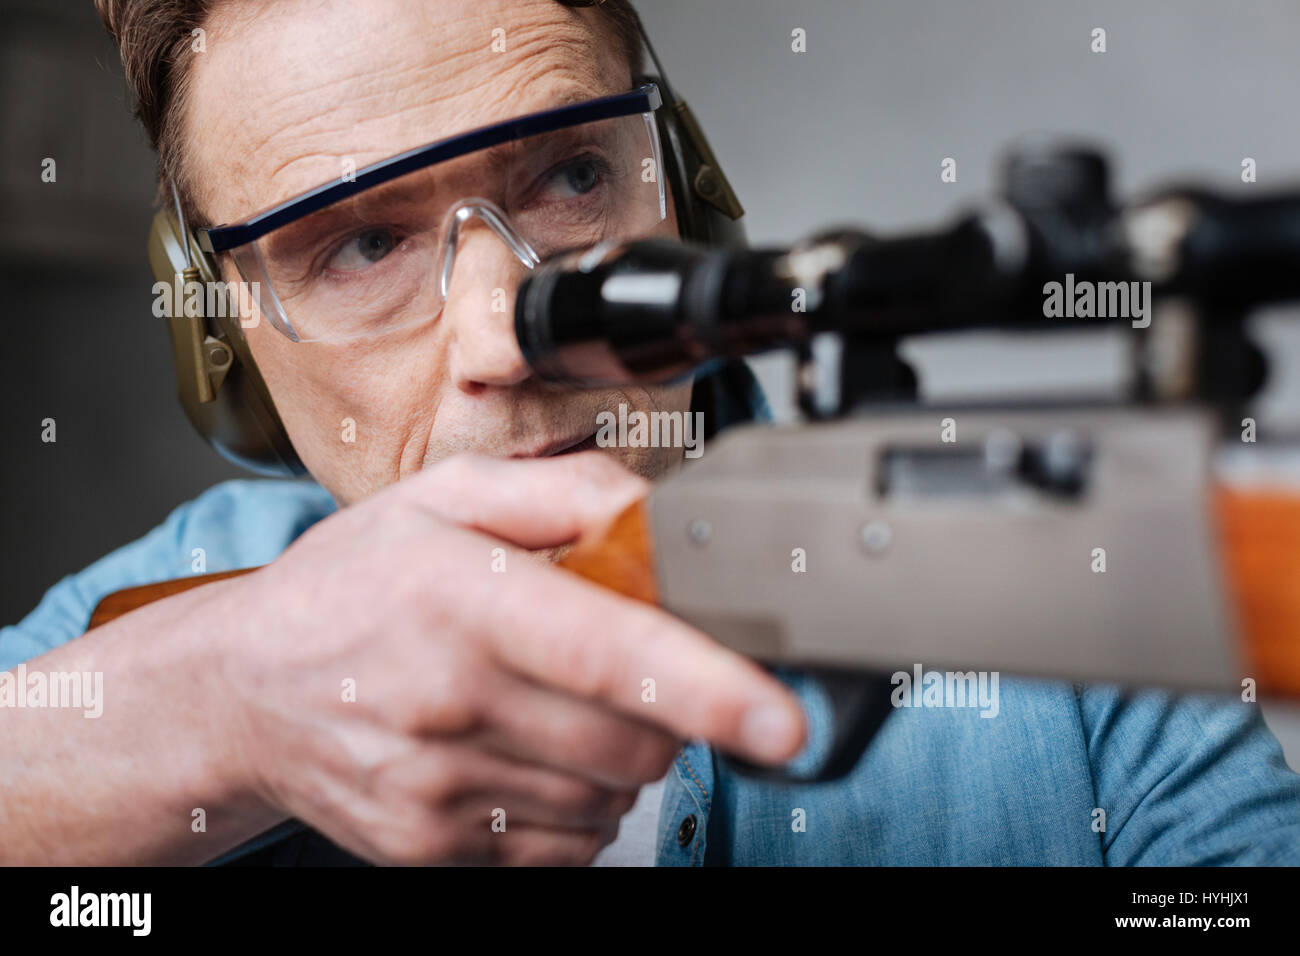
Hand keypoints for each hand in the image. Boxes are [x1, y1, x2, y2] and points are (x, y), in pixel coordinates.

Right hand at [216, 452, 805, 864]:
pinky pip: (564, 846)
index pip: (608, 654)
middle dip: (670, 713)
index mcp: (461, 600)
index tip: (780, 722)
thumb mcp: (439, 500)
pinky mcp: (432, 846)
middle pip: (633, 741)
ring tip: (553, 702)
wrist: (238, 692)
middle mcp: (449, 701)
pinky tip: (530, 751)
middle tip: (628, 670)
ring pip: (608, 798)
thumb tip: (660, 516)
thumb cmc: (346, 585)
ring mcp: (438, 788)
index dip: (709, 689)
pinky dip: (580, 804)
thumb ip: (563, 494)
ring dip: (621, 756)